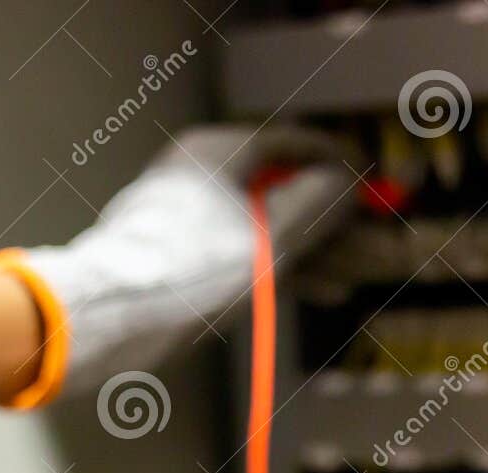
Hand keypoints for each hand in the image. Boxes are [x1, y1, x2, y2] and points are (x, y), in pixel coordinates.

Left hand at [12, 124, 355, 396]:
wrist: (112, 314)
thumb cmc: (193, 269)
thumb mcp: (271, 237)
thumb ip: (318, 205)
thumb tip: (346, 181)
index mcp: (219, 151)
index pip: (297, 143)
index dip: (343, 165)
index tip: (375, 187)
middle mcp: (201, 171)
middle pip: (283, 189)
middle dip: (332, 223)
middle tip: (373, 247)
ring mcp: (188, 212)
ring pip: (265, 225)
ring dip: (312, 252)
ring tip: (353, 280)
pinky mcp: (179, 251)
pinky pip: (243, 250)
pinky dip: (280, 266)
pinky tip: (316, 290)